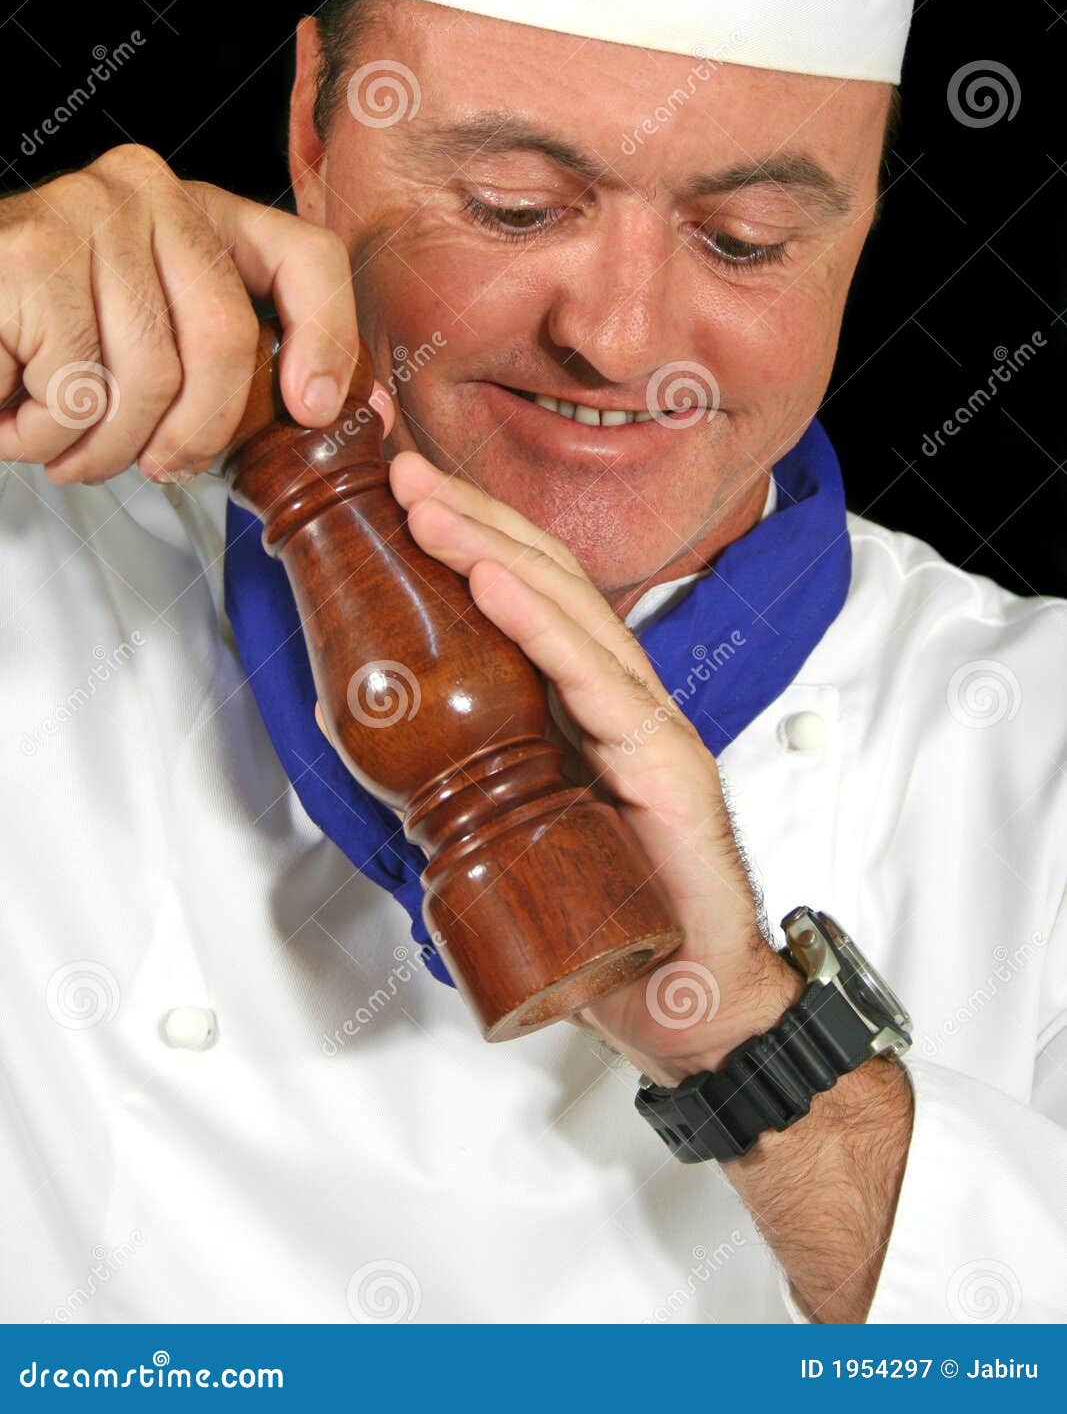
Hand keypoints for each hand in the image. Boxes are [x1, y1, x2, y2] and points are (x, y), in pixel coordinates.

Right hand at [0, 144, 392, 483]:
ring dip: (101, 446)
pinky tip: (14, 410)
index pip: (306, 255)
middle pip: (228, 338)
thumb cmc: (44, 344)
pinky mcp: (30, 257)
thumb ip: (230, 359)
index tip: (312, 411)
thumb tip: (334, 405)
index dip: (329, 339)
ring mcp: (87, 215)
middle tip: (156, 466)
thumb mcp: (153, 337)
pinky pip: (75, 392)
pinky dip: (41, 435)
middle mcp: (149, 193)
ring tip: (63, 439)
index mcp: (198, 210)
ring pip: (148, 380)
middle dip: (194, 433)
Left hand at [387, 448, 800, 1084]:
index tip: (405, 493)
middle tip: (401, 468)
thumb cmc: (616, 914)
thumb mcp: (522, 828)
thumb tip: (391, 746)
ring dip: (491, 550)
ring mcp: (648, 725)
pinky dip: (543, 626)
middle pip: (546, 582)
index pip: (530, 597)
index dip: (472, 538)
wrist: (692, 997)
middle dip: (471, 518)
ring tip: (427, 506)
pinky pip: (598, 684)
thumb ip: (477, 775)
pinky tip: (496, 584)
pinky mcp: (667, 766)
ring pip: (570, 613)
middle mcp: (619, 699)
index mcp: (584, 706)